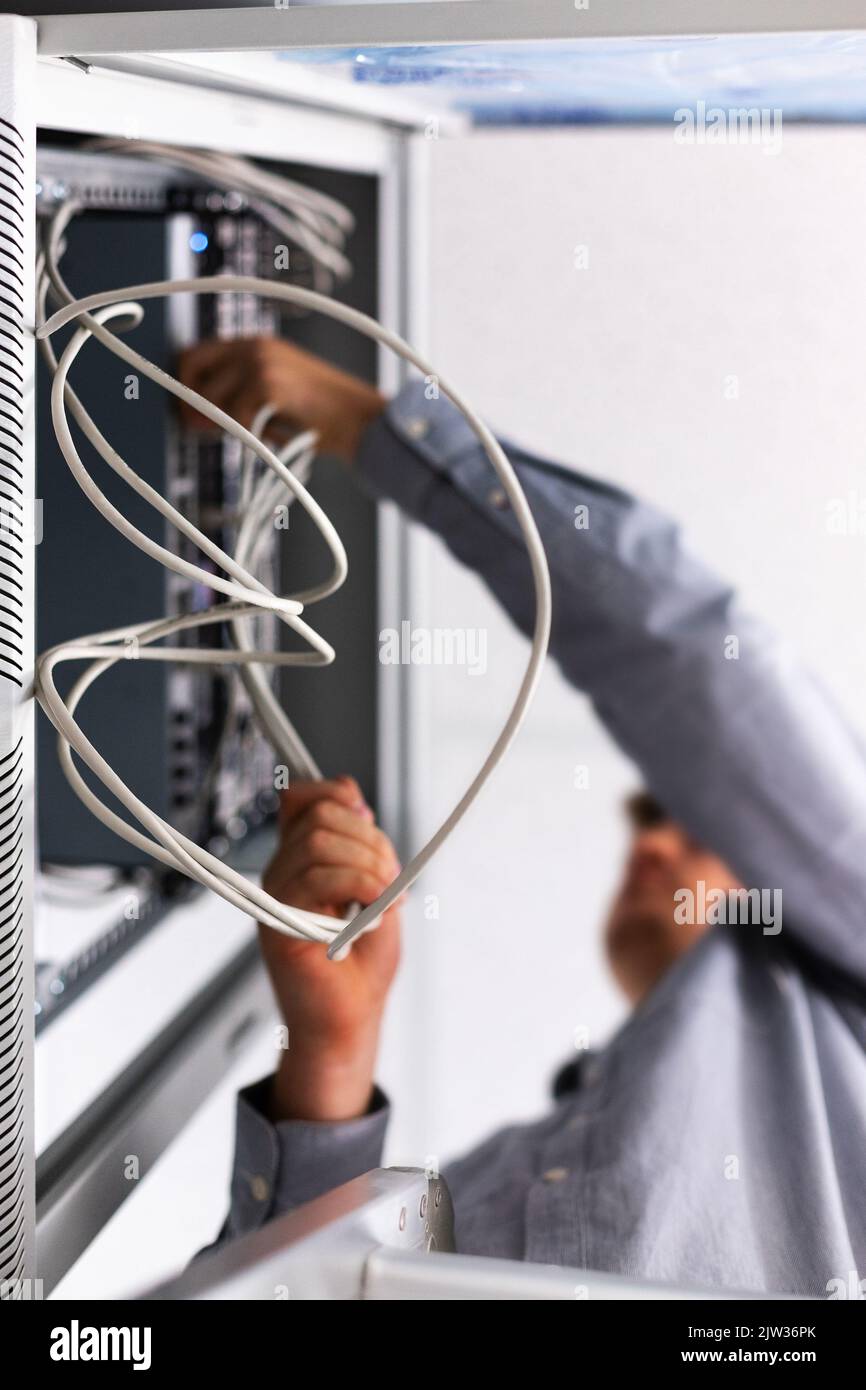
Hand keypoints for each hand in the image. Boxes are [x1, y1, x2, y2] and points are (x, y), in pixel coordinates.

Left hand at [177, 336, 385, 463]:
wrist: (359, 421)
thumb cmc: (321, 415)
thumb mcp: (275, 393)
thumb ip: (240, 392)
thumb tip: (198, 412)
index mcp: (255, 344)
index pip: (195, 353)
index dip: (186, 384)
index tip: (191, 411)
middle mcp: (254, 346)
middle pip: (192, 370)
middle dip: (193, 404)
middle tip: (202, 428)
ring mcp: (260, 362)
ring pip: (211, 398)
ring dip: (224, 423)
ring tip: (253, 433)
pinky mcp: (268, 384)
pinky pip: (235, 416)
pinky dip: (249, 433)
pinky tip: (271, 435)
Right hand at [259, 776, 401, 1121]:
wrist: (350, 1018)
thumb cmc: (361, 960)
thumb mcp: (375, 886)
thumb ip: (363, 844)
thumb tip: (357, 803)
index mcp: (300, 857)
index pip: (303, 796)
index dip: (339, 796)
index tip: (370, 824)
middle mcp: (282, 871)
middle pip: (321, 815)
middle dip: (370, 840)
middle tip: (390, 878)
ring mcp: (275, 896)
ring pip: (321, 842)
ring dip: (369, 867)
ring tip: (384, 899)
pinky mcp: (277, 923)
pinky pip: (317, 878)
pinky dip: (360, 887)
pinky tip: (373, 912)